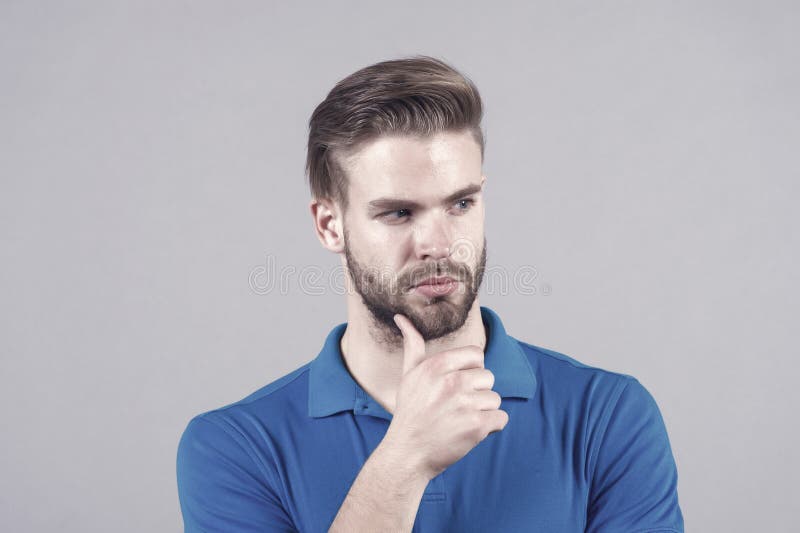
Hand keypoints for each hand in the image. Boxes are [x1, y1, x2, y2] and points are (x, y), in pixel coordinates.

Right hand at [382, 313, 508, 480]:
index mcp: (437, 366)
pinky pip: (501, 418)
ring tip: (461, 420)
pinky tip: (470, 431)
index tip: (457, 386)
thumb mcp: (408, 375)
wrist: (407, 454)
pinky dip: (491, 427)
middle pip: (488, 377)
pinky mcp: (476, 426)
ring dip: (483, 411)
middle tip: (456, 407)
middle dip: (477, 393)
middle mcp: (451, 381)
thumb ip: (412, 345)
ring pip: (495, 399)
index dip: (471, 371)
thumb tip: (401, 317)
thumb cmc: (410, 413)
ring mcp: (464, 404)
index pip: (477, 355)